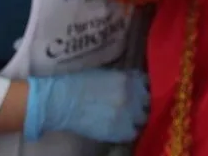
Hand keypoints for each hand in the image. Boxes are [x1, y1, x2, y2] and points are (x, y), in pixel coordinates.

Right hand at [24, 69, 148, 142]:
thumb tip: (133, 83)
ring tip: (125, 119)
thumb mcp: (106, 73)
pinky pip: (131, 134)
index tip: (138, 93)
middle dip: (140, 104)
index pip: (147, 85)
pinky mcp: (117, 130)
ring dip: (135, 119)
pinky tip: (119, 129)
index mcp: (129, 79)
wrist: (60, 100)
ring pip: (142, 119)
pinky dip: (127, 132)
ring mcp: (126, 114)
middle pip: (147, 102)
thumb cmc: (78, 82)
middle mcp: (132, 96)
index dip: (142, 90)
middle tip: (132, 107)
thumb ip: (124, 78)